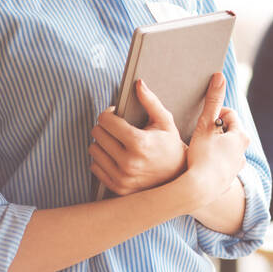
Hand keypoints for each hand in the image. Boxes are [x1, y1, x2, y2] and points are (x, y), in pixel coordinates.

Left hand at [88, 80, 185, 195]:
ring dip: (101, 143)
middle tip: (116, 127)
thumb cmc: (171, 146)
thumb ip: (150, 101)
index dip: (109, 113)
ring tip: (116, 141)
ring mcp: (122, 177)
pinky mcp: (117, 188)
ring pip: (93, 150)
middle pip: (97, 133)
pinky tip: (115, 156)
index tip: (115, 114)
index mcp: (139, 143)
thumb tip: (138, 83)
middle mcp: (129, 162)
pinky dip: (101, 159)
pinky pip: (94, 167)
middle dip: (104, 126)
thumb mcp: (165, 121)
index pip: (105, 121)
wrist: (179, 177)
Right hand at [183, 73, 249, 204]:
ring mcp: (237, 167)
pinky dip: (212, 161)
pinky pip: (220, 163)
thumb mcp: (205, 126)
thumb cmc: (202, 156)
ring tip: (198, 151)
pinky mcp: (228, 179)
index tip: (201, 122)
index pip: (228, 114)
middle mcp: (244, 151)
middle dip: (214, 131)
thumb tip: (220, 76)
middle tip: (198, 136)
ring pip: (224, 148)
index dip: (213, 115)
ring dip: (213, 146)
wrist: (200, 190)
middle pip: (228, 131)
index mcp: (241, 136)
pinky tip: (200, 165)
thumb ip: (212, 101)